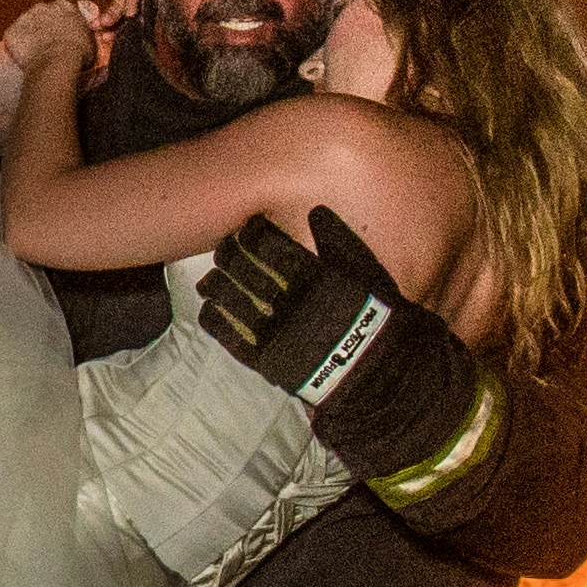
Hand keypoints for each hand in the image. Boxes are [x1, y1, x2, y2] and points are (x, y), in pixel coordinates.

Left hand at [3, 0, 106, 75]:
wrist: (56, 62)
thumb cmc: (76, 54)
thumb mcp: (90, 40)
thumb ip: (82, 33)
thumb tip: (82, 39)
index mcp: (64, 5)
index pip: (62, 7)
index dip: (62, 21)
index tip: (63, 32)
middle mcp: (43, 6)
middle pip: (42, 14)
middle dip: (44, 26)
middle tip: (49, 43)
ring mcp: (25, 17)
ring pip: (26, 25)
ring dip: (30, 35)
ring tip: (37, 53)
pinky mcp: (12, 31)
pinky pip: (14, 38)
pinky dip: (18, 46)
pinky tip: (26, 57)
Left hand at [197, 207, 412, 411]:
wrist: (377, 375)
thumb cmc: (377, 322)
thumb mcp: (370, 277)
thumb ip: (342, 243)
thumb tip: (317, 211)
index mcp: (313, 278)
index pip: (269, 246)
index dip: (253, 233)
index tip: (248, 228)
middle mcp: (289, 302)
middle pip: (244, 268)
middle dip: (228, 253)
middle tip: (224, 247)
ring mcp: (275, 332)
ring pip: (231, 299)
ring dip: (215, 283)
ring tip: (211, 277)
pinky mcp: (267, 360)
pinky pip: (229, 337)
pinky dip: (214, 319)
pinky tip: (209, 308)